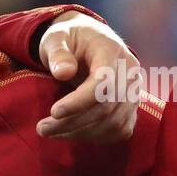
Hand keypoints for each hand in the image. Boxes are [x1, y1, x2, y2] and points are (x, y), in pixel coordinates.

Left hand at [36, 11, 140, 141]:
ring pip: (113, 123)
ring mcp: (134, 91)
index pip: (103, 83)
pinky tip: (72, 134)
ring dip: (81, 133)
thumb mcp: (56, 38)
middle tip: (42, 128)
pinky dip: (95, 137)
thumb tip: (63, 72)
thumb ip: (58, 53)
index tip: (53, 112)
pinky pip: (119, 130)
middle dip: (73, 122)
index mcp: (112, 50)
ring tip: (51, 132)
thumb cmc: (70, 40)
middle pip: (107, 107)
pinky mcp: (132, 107)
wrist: (89, 41)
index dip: (79, 102)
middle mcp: (130, 72)